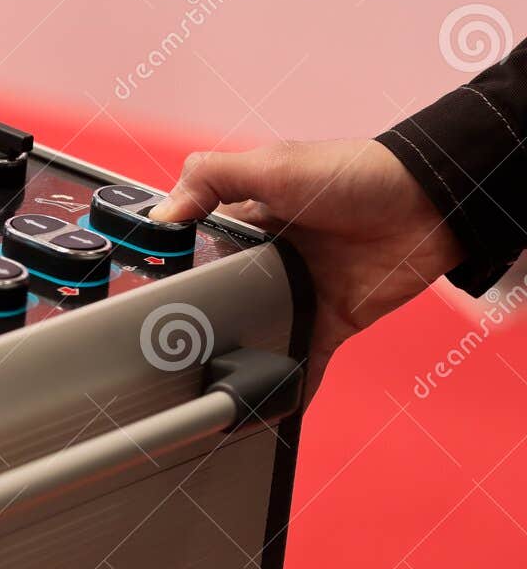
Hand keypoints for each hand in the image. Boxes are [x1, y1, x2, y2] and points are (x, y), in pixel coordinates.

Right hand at [150, 139, 462, 399]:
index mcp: (247, 215)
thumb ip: (211, 178)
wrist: (430, 204)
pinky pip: (302, 356)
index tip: (138, 290)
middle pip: (219, 292)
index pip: (194, 242)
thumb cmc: (354, 173)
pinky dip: (287, 381)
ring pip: (253, 328)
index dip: (169, 263)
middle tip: (163, 345)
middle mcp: (267, 254)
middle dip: (196, 316)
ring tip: (201, 379)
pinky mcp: (328, 319)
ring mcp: (297, 288)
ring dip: (235, 350)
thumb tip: (159, 216)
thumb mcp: (272, 164)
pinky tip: (264, 404)